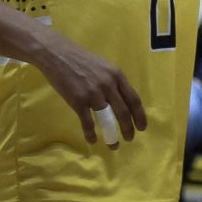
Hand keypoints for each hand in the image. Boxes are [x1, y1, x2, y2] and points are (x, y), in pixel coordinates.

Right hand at [30, 28, 146, 146]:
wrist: (58, 55)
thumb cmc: (82, 60)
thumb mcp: (105, 67)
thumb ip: (114, 82)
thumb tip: (122, 99)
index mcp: (117, 75)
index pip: (133, 99)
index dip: (139, 115)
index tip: (142, 127)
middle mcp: (108, 85)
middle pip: (123, 111)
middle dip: (128, 128)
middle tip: (130, 139)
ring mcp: (93, 93)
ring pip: (107, 118)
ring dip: (112, 134)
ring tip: (114, 145)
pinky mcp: (77, 100)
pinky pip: (87, 121)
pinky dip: (90, 133)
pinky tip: (93, 140)